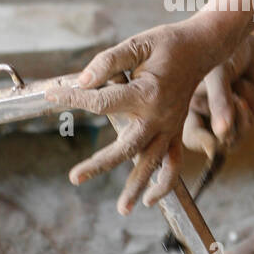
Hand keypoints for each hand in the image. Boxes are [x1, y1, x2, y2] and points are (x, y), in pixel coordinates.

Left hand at [53, 17, 241, 214]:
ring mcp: (170, 128)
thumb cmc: (166, 44)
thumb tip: (83, 82)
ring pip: (152, 163)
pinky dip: (164, 183)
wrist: (201, 48)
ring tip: (123, 209)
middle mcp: (160, 116)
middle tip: (74, 177)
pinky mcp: (176, 132)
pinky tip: (149, 200)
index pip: (102, 102)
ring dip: (137, 187)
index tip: (51, 95)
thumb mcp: (137, 44)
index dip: (73, 98)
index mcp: (147, 93)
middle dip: (100, 164)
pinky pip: (173, 164)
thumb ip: (108, 62)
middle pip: (126, 147)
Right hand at [182, 32, 253, 160]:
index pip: (195, 139)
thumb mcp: (218, 74)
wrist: (244, 34)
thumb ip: (219, 103)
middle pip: (228, 140)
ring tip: (241, 80)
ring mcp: (230, 113)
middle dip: (238, 118)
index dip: (206, 143)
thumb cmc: (223, 50)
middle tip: (238, 98)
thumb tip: (222, 133)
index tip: (221, 137)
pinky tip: (251, 75)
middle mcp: (208, 115)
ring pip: (247, 126)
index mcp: (189, 108)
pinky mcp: (248, 106)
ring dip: (250, 100)